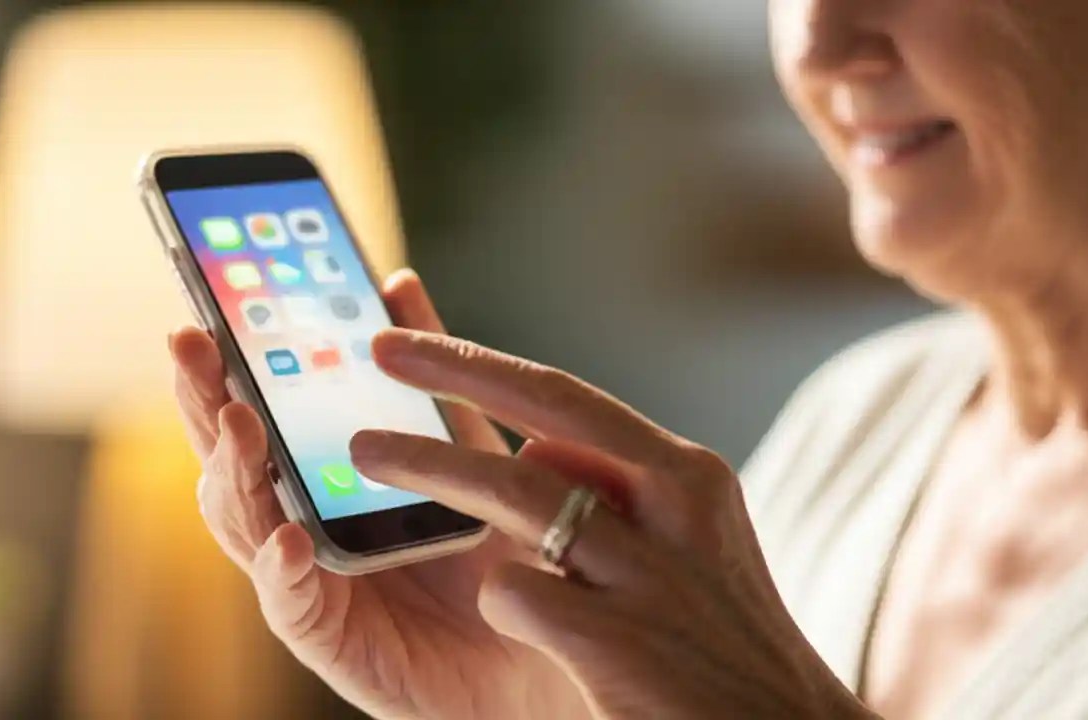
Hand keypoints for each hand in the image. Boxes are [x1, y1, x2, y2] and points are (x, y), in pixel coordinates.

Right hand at [169, 270, 589, 719]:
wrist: (536, 640)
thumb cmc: (487, 543)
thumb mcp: (460, 440)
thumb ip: (425, 369)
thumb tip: (395, 282)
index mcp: (313, 474)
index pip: (249, 410)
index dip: (221, 365)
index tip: (206, 306)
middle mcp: (293, 520)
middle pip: (229, 458)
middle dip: (205, 398)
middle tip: (193, 341)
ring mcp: (302, 578)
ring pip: (244, 522)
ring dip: (236, 471)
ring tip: (241, 421)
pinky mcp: (326, 635)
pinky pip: (291, 601)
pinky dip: (283, 568)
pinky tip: (291, 538)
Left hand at [347, 329, 877, 719]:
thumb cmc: (723, 647)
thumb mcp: (692, 548)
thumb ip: (621, 495)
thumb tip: (539, 448)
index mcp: (686, 476)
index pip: (569, 397)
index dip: (487, 361)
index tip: (417, 333)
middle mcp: (677, 504)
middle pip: (544, 410)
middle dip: (454, 368)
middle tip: (382, 347)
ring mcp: (650, 570)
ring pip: (515, 487)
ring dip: (432, 466)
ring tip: (364, 456)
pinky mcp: (621, 641)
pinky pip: (516, 593)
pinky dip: (501, 602)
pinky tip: (525, 631)